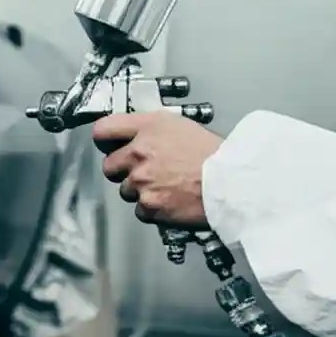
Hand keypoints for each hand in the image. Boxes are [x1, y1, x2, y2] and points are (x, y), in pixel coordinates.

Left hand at [92, 112, 222, 225]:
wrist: (232, 183)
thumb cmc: (214, 156)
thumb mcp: (181, 126)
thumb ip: (151, 128)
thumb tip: (135, 135)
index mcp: (147, 128)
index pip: (103, 130)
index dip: (104, 140)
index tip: (108, 146)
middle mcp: (139, 153)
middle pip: (109, 166)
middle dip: (123, 170)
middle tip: (145, 171)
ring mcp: (141, 181)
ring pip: (125, 190)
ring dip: (140, 190)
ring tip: (167, 186)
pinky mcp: (148, 206)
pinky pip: (140, 210)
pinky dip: (152, 209)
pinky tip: (171, 200)